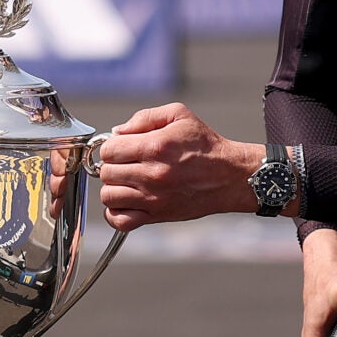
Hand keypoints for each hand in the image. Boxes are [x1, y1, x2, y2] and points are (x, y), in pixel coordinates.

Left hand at [96, 104, 263, 229]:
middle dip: (113, 166)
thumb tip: (118, 132)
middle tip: (126, 164)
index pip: (109, 150)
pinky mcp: (157, 215)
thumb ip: (144, 118)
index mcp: (154, 146)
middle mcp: (151, 174)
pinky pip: (120, 220)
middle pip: (106, 173)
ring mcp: (153, 197)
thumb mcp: (179, 116)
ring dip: (114, 188)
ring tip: (127, 182)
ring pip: (109, 196)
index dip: (112, 147)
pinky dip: (116, 213)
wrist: (230, 176)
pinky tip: (126, 202)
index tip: (123, 148)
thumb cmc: (205, 145)